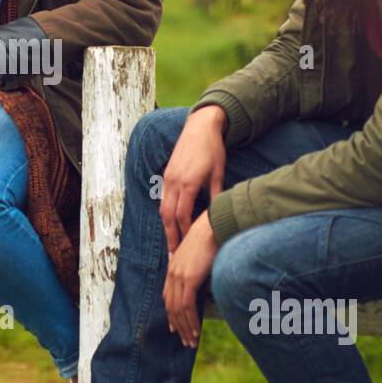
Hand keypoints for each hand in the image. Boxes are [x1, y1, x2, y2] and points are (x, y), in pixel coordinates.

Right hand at [159, 104, 226, 253]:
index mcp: (188, 183)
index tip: (188, 248)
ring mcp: (168, 178)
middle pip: (168, 216)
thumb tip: (219, 214)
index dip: (185, 233)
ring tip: (170, 243)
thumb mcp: (219, 172)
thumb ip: (216, 194)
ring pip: (163, 209)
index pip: (183, 216)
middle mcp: (174, 182)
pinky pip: (163, 199)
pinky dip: (166, 214)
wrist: (199, 126)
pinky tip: (171, 223)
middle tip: (173, 255)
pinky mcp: (166, 174)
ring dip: (166, 227)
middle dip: (171, 237)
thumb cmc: (213, 149)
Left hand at [162, 212, 220, 347]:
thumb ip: (196, 268)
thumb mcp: (199, 255)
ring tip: (192, 342)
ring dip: (185, 329)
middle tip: (186, 342)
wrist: (215, 225)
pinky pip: (187, 306)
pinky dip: (191, 321)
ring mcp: (179, 276)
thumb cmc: (212, 237)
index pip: (168, 297)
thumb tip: (201, 280)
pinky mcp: (189, 279)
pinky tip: (196, 331)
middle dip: (178, 327)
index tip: (177, 329)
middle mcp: (173, 273)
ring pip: (178, 310)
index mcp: (174, 267)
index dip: (172, 315)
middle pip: (171, 307)